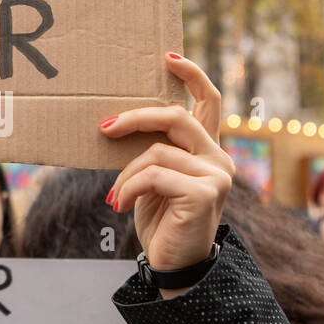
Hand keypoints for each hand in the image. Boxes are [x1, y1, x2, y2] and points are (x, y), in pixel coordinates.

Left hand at [100, 53, 234, 294]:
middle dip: (135, 118)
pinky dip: (129, 188)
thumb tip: (118, 124)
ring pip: (156, 152)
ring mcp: (216, 175)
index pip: (209, 102)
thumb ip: (154, 152)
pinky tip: (120, 205)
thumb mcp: (154, 180)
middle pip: (175, 117)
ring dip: (126, 173)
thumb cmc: (161, 222)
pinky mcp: (204, 192)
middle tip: (104, 127)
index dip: (191, 75)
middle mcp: (219, 159)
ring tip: (117, 196)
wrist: (174, 267)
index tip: (167, 56)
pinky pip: (153, 175)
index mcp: (208, 151)